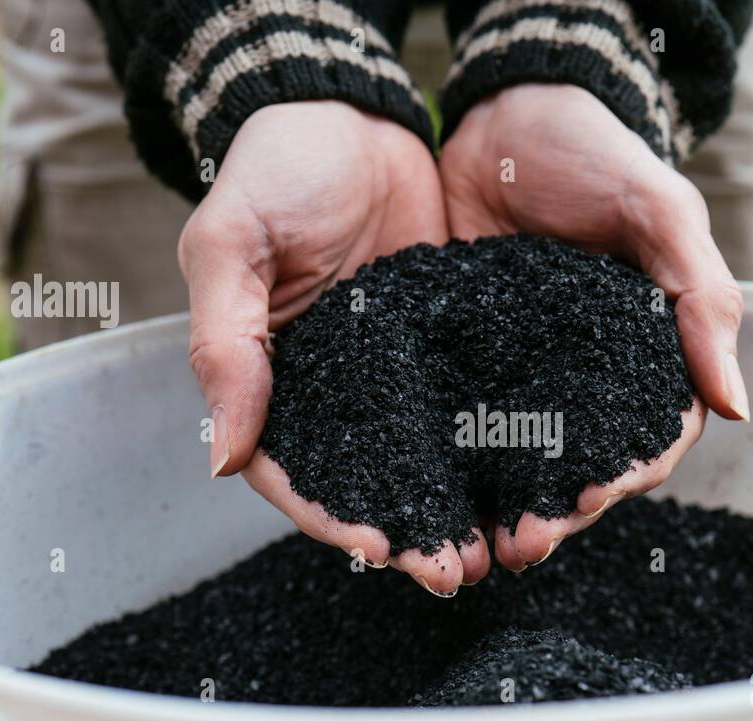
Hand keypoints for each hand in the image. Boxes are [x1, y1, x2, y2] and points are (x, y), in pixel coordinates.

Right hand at [179, 102, 490, 594]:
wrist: (349, 113)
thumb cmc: (273, 170)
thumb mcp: (233, 246)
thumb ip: (227, 345)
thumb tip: (219, 458)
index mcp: (274, 381)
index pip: (294, 471)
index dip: (330, 517)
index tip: (375, 552)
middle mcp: (339, 391)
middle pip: (369, 482)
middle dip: (408, 533)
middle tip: (454, 575)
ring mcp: (398, 373)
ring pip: (427, 459)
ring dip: (458, 508)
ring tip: (500, 550)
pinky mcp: (451, 345)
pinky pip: (474, 404)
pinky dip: (497, 446)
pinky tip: (533, 478)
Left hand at [439, 83, 747, 569]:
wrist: (508, 112)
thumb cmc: (599, 155)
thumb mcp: (660, 214)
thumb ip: (701, 302)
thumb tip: (738, 408)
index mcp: (647, 357)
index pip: (649, 439)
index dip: (624, 478)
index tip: (587, 502)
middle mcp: (587, 380)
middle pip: (580, 466)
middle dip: (556, 512)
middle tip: (519, 547)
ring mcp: (525, 375)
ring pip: (520, 460)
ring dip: (502, 507)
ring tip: (473, 544)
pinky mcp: (466, 361)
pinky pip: (462, 421)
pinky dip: (449, 461)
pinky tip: (424, 490)